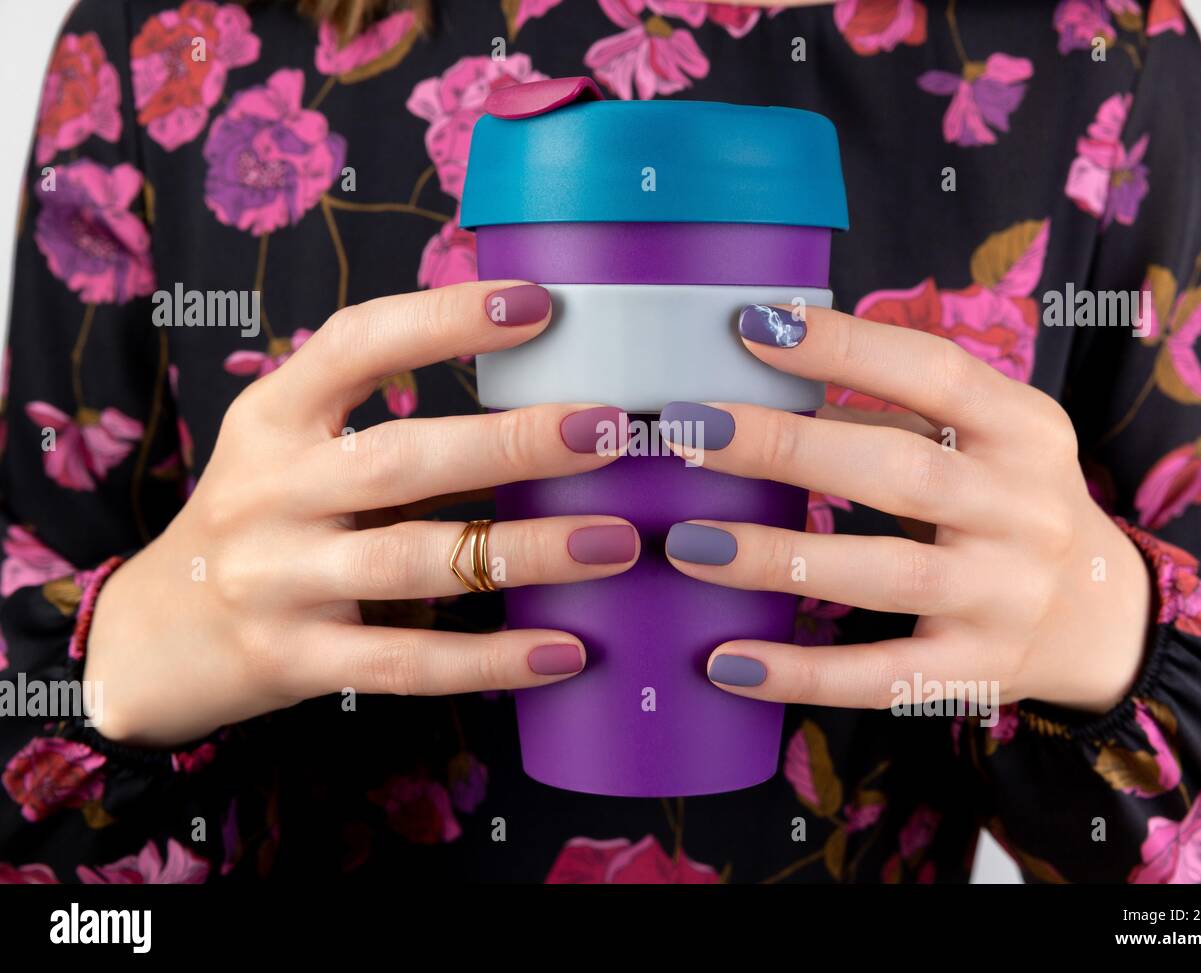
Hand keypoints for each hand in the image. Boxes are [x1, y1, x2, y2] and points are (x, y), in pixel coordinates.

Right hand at [86, 281, 637, 746]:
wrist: (157, 635)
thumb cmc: (258, 521)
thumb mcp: (287, 446)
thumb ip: (374, 413)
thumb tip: (532, 379)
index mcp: (270, 419)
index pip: (354, 344)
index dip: (444, 317)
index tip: (540, 303)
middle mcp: (267, 492)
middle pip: (399, 458)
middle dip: (509, 444)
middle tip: (606, 430)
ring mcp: (276, 581)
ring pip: (414, 562)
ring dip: (524, 552)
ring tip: (616, 542)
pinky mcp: (294, 661)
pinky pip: (407, 663)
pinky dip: (491, 658)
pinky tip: (566, 651)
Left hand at [661, 304, 1150, 713]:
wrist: (1103, 618)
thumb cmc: (1013, 504)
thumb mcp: (988, 442)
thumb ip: (895, 415)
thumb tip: (766, 386)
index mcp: (1025, 431)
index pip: (936, 372)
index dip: (845, 346)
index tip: (750, 325)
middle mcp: (1024, 511)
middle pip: (901, 472)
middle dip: (786, 448)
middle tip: (689, 432)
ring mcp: (1005, 596)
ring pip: (885, 575)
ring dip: (777, 559)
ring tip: (686, 544)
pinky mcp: (977, 671)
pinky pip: (881, 677)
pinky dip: (802, 672)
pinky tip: (727, 662)